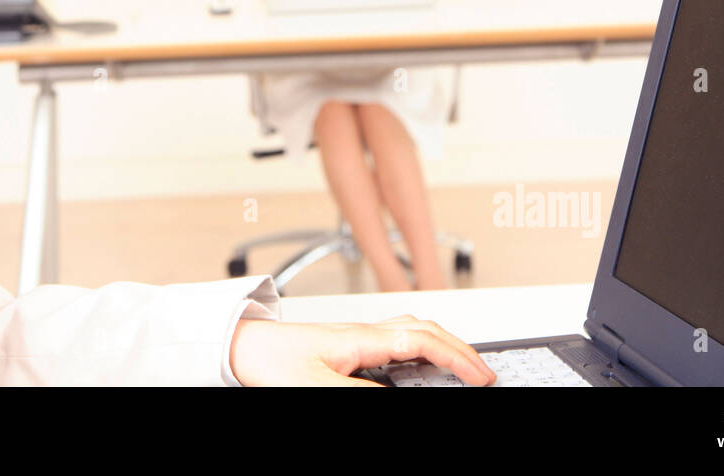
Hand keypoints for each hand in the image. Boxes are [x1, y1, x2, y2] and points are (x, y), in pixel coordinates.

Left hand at [228, 314, 496, 386]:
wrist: (241, 344)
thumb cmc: (270, 361)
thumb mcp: (317, 386)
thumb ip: (361, 393)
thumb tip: (400, 395)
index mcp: (360, 338)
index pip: (422, 341)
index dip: (457, 357)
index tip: (480, 375)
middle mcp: (362, 332)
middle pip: (424, 329)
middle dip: (459, 348)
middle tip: (483, 372)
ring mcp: (356, 336)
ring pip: (411, 330)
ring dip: (441, 343)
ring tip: (460, 364)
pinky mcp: (346, 344)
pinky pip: (395, 338)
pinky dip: (419, 346)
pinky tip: (419, 360)